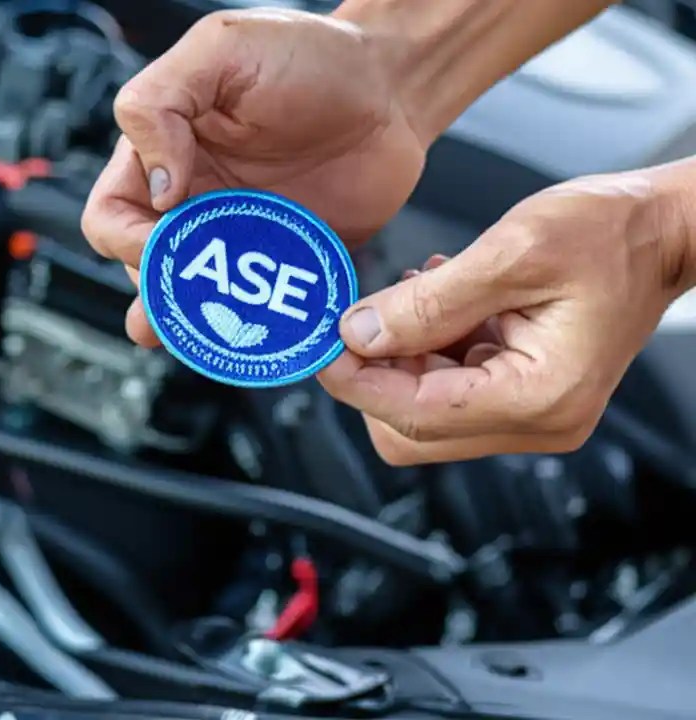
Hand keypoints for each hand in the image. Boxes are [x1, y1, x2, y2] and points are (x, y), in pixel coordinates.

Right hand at [80, 8, 427, 344]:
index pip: (110, 217)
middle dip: (159, 296)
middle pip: (148, 271)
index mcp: (163, 157)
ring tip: (206, 337)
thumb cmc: (309, 55)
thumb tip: (156, 187)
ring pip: (200, 300)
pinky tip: (266, 334)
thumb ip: (162, 103)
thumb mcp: (220, 50)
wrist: (394, 84)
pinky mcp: (288, 263)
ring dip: (197, 325)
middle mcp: (195, 203)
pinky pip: (265, 308)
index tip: (165, 234)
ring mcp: (241, 238)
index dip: (125, 238)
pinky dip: (261, 328)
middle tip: (183, 306)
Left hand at [317, 170, 695, 464]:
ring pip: (424, 411)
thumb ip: (429, 301)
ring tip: (415, 295)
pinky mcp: (524, 393)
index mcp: (541, 396)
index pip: (416, 413)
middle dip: (376, 375)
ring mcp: (533, 412)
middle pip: (412, 430)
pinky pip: (450, 388)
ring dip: (402, 358)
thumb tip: (362, 331)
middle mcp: (538, 421)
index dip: (357, 380)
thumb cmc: (615, 233)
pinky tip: (438, 302)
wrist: (666, 228)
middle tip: (361, 318)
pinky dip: (428, 350)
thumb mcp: (513, 251)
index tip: (322, 347)